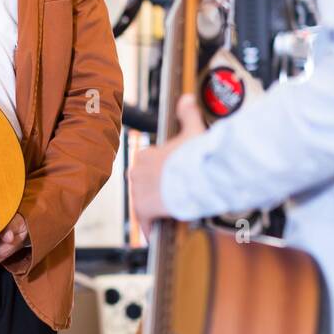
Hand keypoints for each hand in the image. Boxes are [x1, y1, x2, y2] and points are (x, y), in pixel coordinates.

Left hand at [129, 94, 205, 234]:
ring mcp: (138, 192)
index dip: (160, 177)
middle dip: (156, 194)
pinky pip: (146, 222)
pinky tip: (156, 235)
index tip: (171, 181)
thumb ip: (187, 114)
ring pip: (145, 204)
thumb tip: (186, 98)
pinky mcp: (143, 209)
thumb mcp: (192, 130)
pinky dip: (151, 229)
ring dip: (155, 210)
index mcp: (146, 156)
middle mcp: (137, 173)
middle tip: (172, 199)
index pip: (147, 169)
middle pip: (144, 188)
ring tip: (170, 214)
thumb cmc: (195, 154)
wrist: (195, 175)